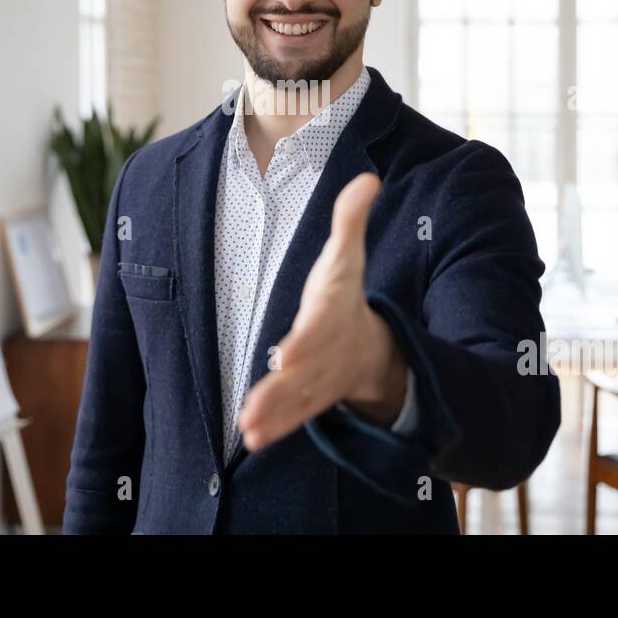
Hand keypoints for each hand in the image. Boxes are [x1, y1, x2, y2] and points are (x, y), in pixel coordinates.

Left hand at [237, 172, 408, 452]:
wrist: (369, 346)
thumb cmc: (344, 295)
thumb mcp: (347, 255)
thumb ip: (351, 219)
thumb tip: (369, 178)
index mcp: (330, 315)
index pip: (316, 328)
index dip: (302, 341)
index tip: (285, 354)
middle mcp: (324, 351)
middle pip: (302, 372)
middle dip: (281, 389)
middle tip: (255, 406)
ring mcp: (317, 380)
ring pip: (294, 400)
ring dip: (272, 414)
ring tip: (248, 428)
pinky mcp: (307, 399)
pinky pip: (292, 416)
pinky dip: (274, 427)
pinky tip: (249, 439)